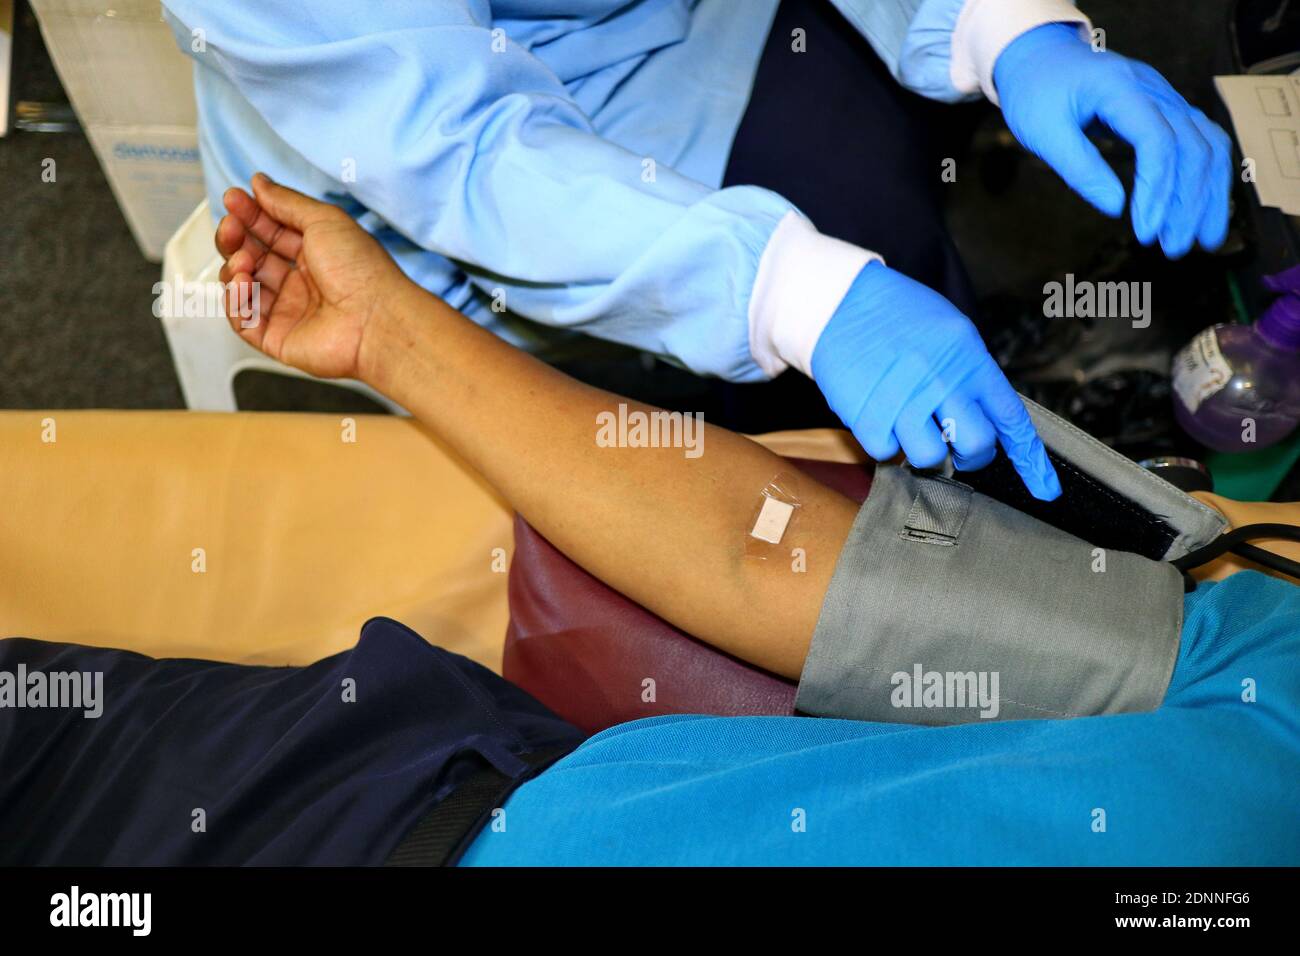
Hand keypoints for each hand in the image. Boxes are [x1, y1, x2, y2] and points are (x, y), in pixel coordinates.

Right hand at [216, 173, 409, 379]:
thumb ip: (287, 202)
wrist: (376, 319)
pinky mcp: (280, 340)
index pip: (271, 232)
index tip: (233, 198)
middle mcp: (302, 283)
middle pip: (253, 258)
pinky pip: (244, 322)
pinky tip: (242, 283)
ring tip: (243, 259)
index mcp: (316, 254)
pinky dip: (235, 301)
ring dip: (234, 268)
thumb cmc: (362, 270)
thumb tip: (260, 183)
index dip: (250, 215)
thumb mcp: (324, 221)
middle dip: (235, 239)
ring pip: (244, 288)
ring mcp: (290, 312)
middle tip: (230, 226)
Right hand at [811, 262, 1061, 500]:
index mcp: (969, 359)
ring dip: (923, 448)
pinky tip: (880, 414)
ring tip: (908, 421)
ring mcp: (903, 401)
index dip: (1030, 459)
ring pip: (930, 457)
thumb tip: (989, 421)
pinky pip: (887, 453)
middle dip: (970, 456)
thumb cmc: (900, 317)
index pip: (1011, 418)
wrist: (841, 302)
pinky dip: (885, 441)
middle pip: (975, 447)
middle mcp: (941, 381)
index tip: (1046, 491)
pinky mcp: (867, 416)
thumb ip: (973, 375)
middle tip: (956, 447)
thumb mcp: (952, 333)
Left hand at [994, 23, 1231, 258]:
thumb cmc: (1037, 94)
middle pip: (1191, 144)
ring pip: (1207, 143)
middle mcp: (1154, 89)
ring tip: (1201, 241)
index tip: (1146, 231)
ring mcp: (1166, 97)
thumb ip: (1079, 168)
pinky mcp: (1168, 110)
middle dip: (1188, 200)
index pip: (1156, 139)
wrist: (1042, 58)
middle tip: (1173, 248)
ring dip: (1208, 194)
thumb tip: (1116, 208)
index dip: (1157, 188)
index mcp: (1120, 88)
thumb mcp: (1043, 132)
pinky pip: (1200, 142)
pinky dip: (1206, 178)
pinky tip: (1201, 212)